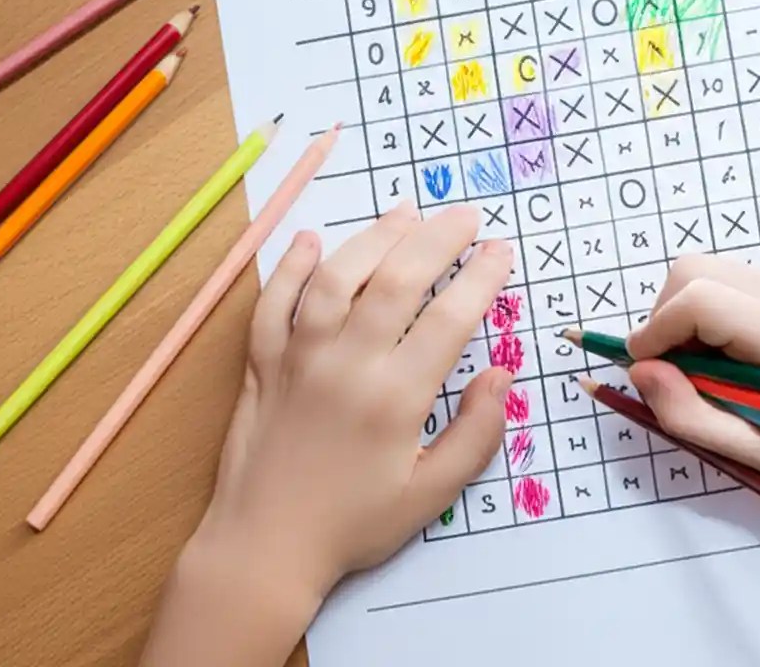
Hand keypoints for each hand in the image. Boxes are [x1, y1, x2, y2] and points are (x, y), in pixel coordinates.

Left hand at [191, 201, 512, 597]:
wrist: (263, 548)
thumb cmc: (353, 526)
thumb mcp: (432, 495)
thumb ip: (476, 434)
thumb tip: (500, 375)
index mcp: (395, 399)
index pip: (448, 318)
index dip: (480, 277)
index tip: (500, 252)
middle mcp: (346, 366)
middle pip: (397, 280)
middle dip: (437, 239)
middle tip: (465, 217)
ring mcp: (297, 359)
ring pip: (337, 277)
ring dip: (373, 237)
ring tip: (405, 212)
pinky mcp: (259, 365)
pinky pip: (273, 302)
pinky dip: (291, 266)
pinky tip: (311, 240)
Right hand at [625, 254, 759, 493]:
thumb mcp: (756, 455)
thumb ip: (692, 415)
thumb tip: (641, 372)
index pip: (700, 297)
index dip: (656, 330)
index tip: (643, 371)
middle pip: (694, 270)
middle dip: (664, 317)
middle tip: (672, 374)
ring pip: (705, 272)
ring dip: (681, 316)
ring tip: (700, 372)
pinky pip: (725, 285)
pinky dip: (703, 316)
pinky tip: (722, 362)